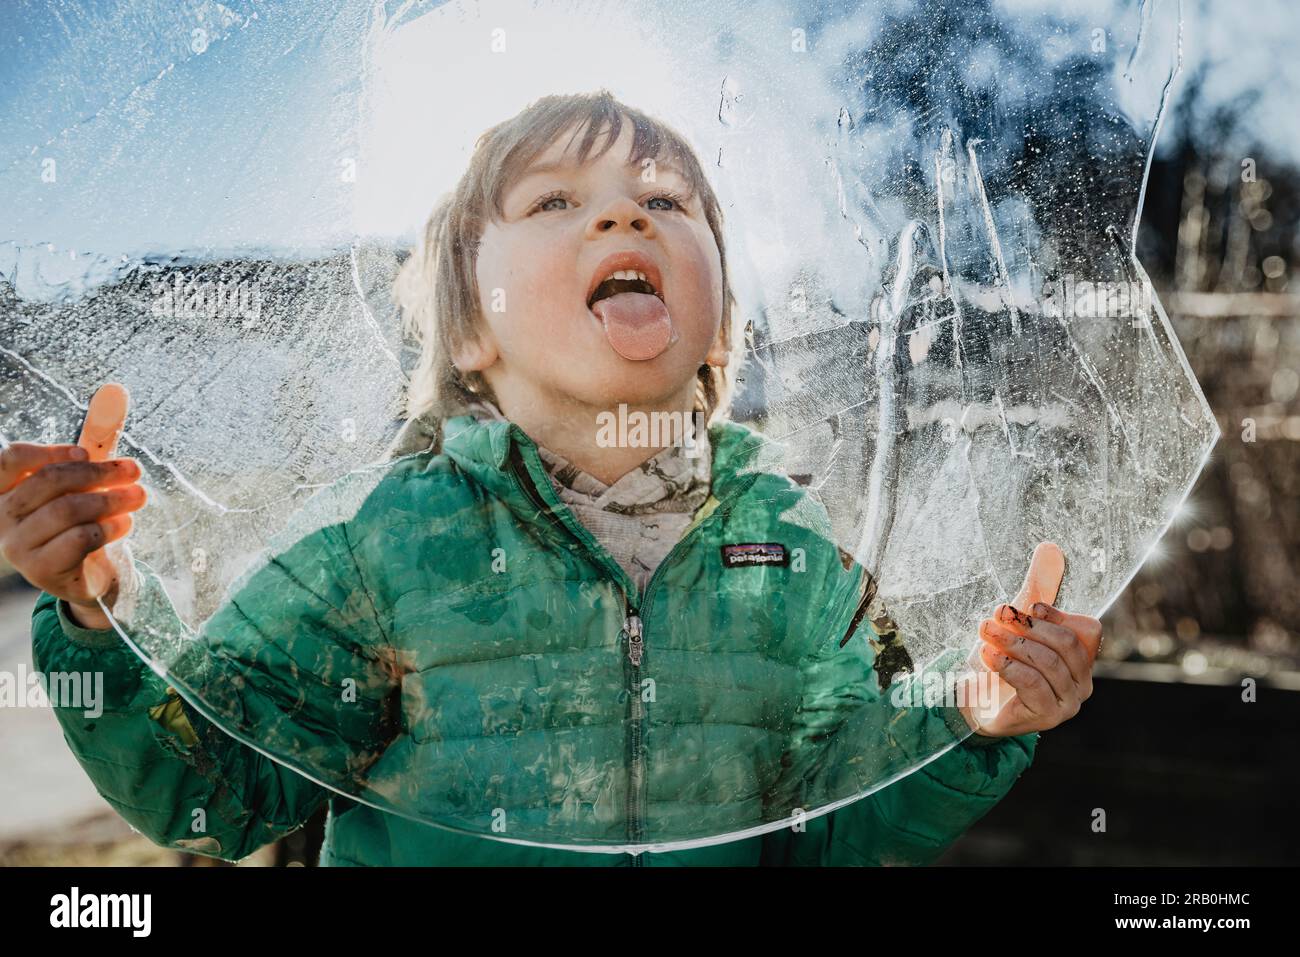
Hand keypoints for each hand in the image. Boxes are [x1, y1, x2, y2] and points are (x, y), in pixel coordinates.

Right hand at [0, 383, 144, 628]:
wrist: (90, 575)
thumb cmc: (83, 519)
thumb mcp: (87, 478)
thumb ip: (96, 439)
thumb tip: (116, 392)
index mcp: (4, 490)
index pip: (10, 459)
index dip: (49, 452)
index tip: (88, 453)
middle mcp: (2, 517)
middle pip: (49, 482)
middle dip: (99, 473)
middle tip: (135, 470)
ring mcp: (18, 546)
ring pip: (67, 510)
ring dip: (112, 500)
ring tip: (139, 497)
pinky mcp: (41, 571)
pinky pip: (79, 540)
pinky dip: (109, 527)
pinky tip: (125, 524)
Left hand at [961, 601, 1101, 736]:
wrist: (976, 705)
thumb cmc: (1001, 662)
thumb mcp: (1017, 624)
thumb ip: (1036, 589)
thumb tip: (1050, 548)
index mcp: (1081, 659)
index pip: (1087, 630)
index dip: (1059, 615)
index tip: (1029, 606)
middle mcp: (1082, 682)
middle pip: (1066, 643)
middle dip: (1030, 625)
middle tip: (997, 614)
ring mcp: (1068, 703)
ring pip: (1048, 662)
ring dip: (1013, 642)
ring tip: (986, 631)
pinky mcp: (1048, 716)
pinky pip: (1032, 683)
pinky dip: (1008, 664)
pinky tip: (988, 655)